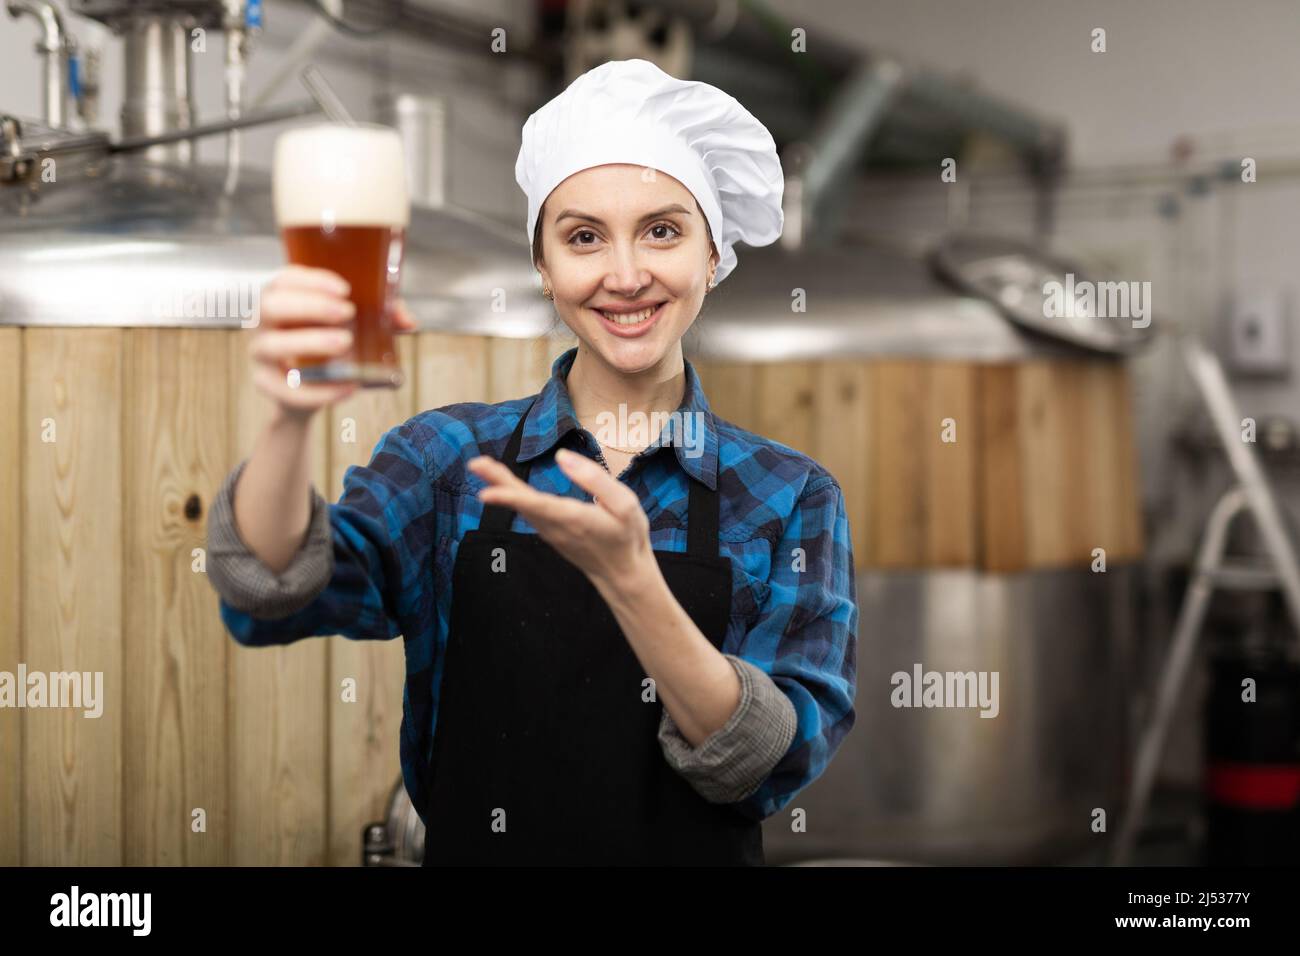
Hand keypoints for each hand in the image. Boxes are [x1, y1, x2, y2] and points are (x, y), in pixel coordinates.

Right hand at [248, 266, 415, 419]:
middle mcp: (265, 323)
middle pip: (271, 306)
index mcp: (283, 299)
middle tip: (347, 312)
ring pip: (271, 345)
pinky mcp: (267, 386)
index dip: (312, 280)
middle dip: (310, 306)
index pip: (286, 279)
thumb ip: (381, 316)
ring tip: (345, 343)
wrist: (312, 389)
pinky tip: (348, 387)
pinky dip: (319, 391)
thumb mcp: (357, 326)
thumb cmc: (331, 345)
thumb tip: (407, 320)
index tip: (345, 288)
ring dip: (310, 342)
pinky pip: (287, 390)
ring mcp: (262, 355)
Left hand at [468, 447, 655, 594]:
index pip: (537, 505)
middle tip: (475, 463)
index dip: (510, 498)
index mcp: (574, 518)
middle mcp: (556, 526)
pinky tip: (500, 482)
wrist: (622, 573)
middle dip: (498, 482)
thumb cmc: (627, 536)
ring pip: (522, 505)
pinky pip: (528, 510)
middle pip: (522, 502)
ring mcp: (550, 532)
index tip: (486, 492)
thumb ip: (595, 479)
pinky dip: (512, 495)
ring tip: (481, 465)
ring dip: (501, 485)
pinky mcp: (549, 532)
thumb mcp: (625, 504)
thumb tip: (562, 456)